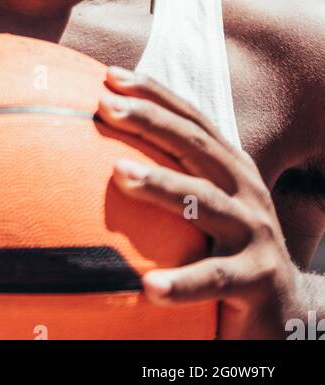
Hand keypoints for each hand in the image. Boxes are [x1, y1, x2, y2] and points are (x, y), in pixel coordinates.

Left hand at [98, 67, 304, 338]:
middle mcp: (246, 191)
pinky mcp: (258, 278)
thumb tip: (95, 158)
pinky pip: (214, 278)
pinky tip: (148, 286)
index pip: (190, 120)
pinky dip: (182, 282)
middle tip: (105, 105)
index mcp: (231, 168)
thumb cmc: (228, 251)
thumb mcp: (207, 209)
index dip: (153, 93)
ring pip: (203, 202)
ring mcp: (255, 232)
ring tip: (118, 173)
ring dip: (161, 185)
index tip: (109, 74)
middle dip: (149, 120)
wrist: (288, 310)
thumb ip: (169, 180)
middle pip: (194, 146)